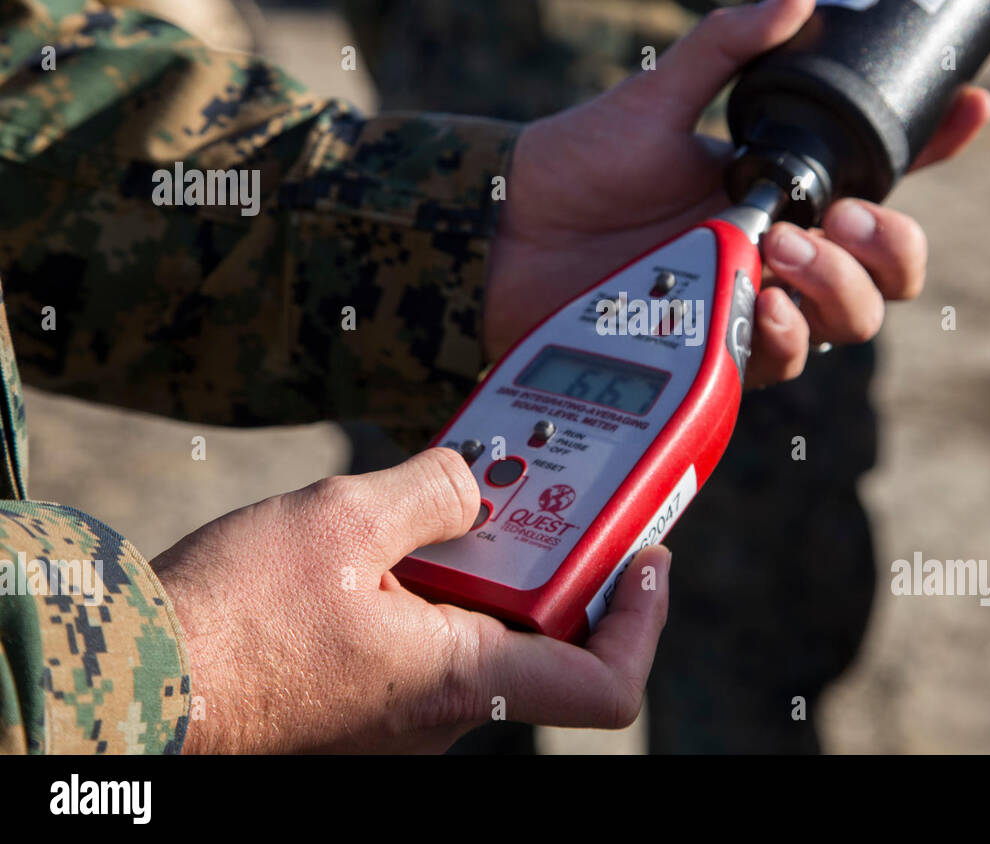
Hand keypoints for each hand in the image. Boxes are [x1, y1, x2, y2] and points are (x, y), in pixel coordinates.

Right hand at [151, 448, 668, 752]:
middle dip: (555, 559)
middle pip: (545, 637)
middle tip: (547, 487)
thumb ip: (430, 491)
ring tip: (470, 492)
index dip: (644, 621)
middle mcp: (442, 715)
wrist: (134, 684)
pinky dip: (437, 583)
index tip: (649, 559)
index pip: (602, 685)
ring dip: (488, 564)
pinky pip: (431, 638)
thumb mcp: (341, 521)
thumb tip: (476, 479)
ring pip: (483, 633)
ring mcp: (404, 714)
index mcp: (458, 682)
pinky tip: (403, 531)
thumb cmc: (231, 622)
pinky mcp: (367, 700)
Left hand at [493, 0, 989, 386]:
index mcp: (780, 185)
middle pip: (888, 270)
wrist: (508, 236)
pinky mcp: (716, 352)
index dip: (936, 148)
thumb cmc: (579, 165)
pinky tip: (761, 306)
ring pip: (851, 321)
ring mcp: (751, 304)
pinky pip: (784, 360)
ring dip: (839, 287)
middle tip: (843, 217)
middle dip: (892, 247)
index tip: (971, 108)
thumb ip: (726, 48)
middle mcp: (779, 250)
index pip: (882, 176)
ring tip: (779, 249)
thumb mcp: (655, 99)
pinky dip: (787, 335)